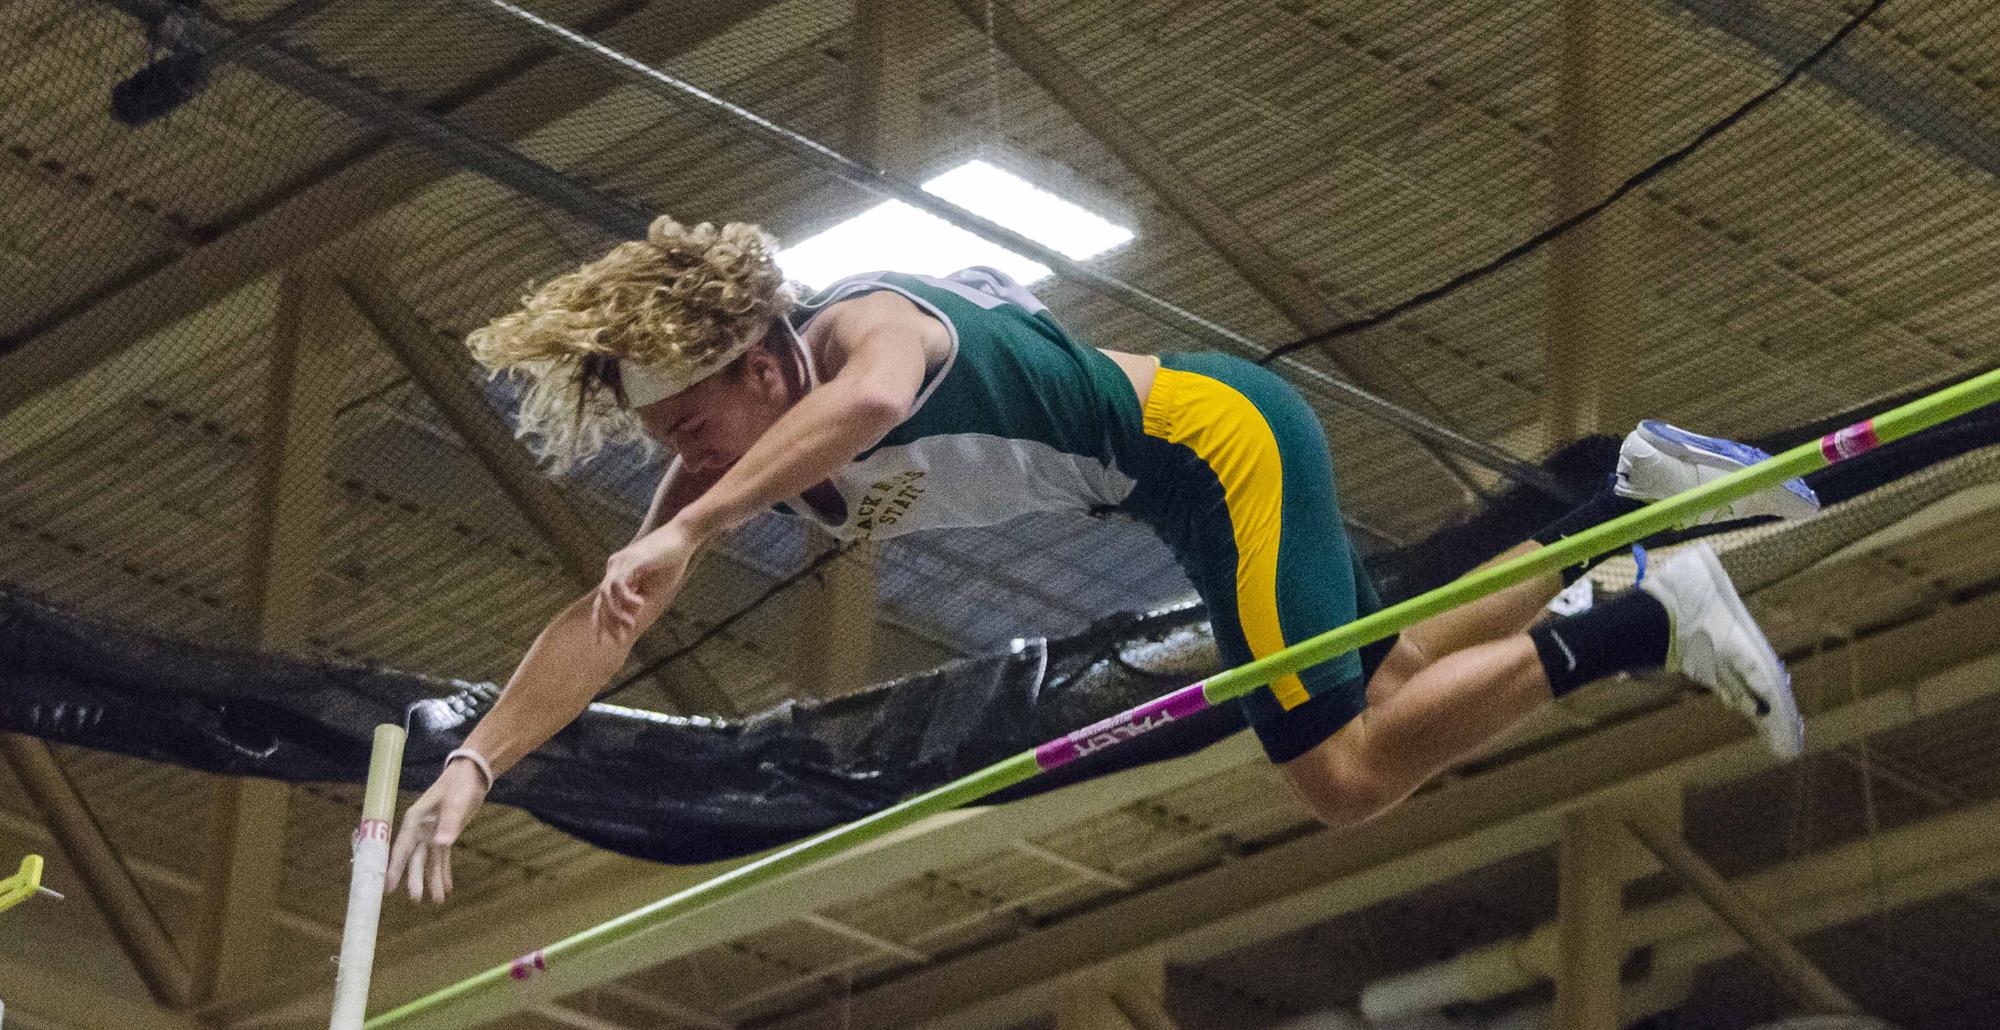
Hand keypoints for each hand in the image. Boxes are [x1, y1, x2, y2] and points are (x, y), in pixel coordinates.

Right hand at [386, 758, 488, 903]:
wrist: (473, 774)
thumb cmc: (460, 784)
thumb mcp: (456, 802)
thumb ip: (449, 823)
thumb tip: (442, 844)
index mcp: (415, 820)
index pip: (401, 848)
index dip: (394, 868)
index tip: (388, 887)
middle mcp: (420, 829)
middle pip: (415, 858)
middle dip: (415, 879)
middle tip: (416, 900)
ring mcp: (431, 833)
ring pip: (429, 861)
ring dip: (432, 879)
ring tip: (437, 901)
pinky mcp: (444, 835)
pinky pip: (442, 858)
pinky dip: (444, 872)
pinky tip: (446, 888)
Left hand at [593, 519, 701, 644]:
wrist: (683, 536)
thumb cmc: (672, 560)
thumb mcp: (654, 586)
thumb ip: (640, 600)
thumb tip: (629, 619)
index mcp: (618, 572)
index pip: (603, 601)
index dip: (603, 623)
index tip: (606, 642)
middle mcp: (614, 566)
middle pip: (601, 600)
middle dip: (608, 624)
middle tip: (617, 641)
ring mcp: (620, 562)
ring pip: (607, 594)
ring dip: (617, 614)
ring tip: (631, 626)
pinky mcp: (630, 560)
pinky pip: (620, 584)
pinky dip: (627, 599)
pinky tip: (640, 606)